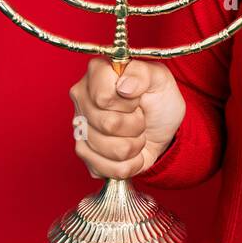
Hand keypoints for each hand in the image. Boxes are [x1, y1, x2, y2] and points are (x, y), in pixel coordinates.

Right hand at [68, 58, 184, 178]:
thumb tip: (124, 86)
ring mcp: (79, 127)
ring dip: (134, 145)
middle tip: (140, 116)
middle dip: (135, 125)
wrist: (162, 127)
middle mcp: (82, 99)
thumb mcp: (160, 78)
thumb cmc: (159, 98)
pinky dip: (129, 163)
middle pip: (108, 125)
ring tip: (136, 132)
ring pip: (110, 150)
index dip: (129, 103)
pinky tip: (131, 150)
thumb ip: (143, 74)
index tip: (138, 99)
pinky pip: (107, 169)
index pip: (104, 98)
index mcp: (96, 73)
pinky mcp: (85, 154)